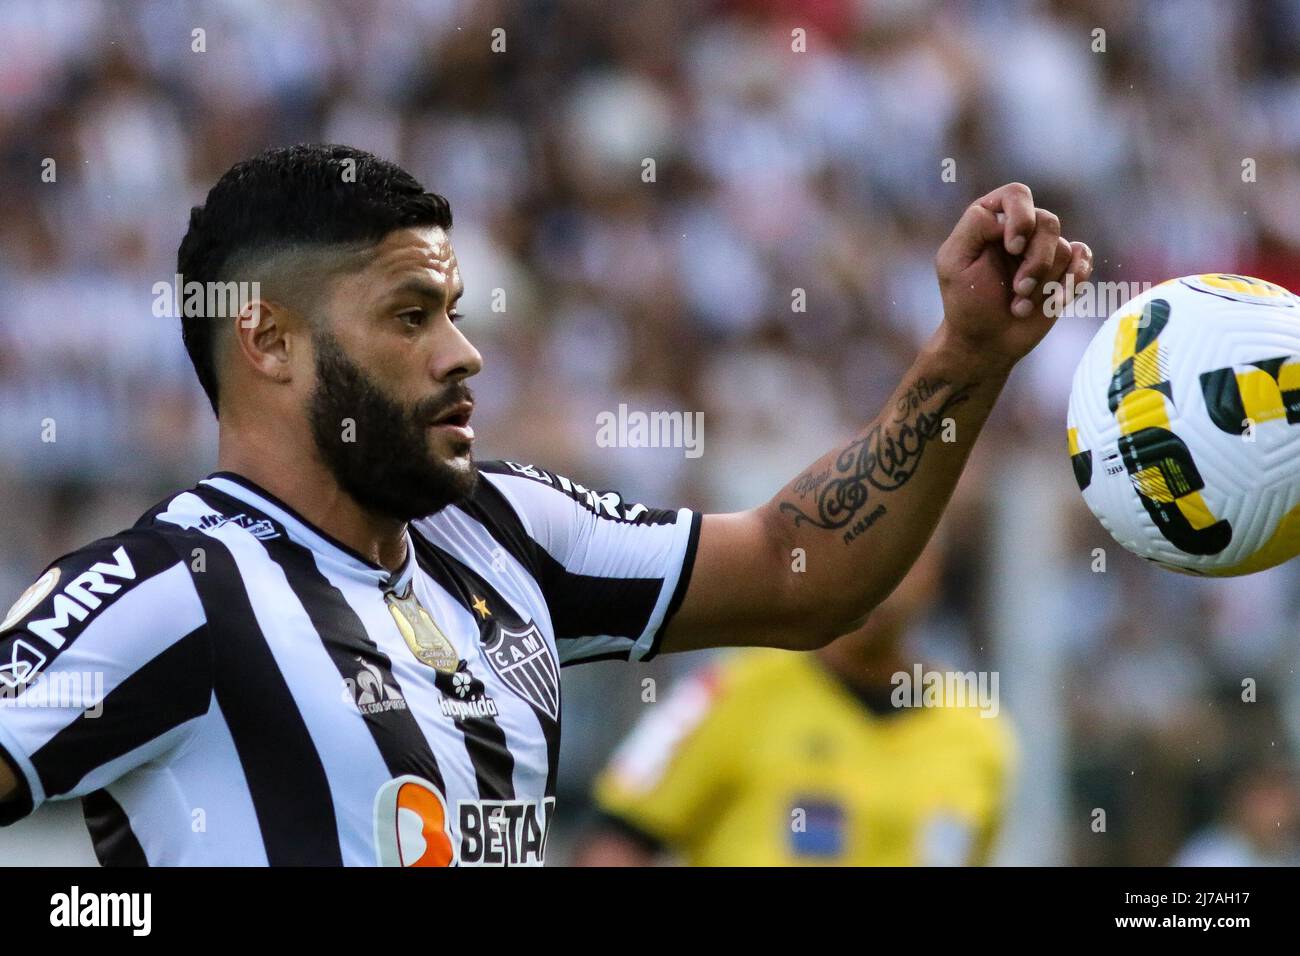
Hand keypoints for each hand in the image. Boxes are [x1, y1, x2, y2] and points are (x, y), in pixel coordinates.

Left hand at [934, 182, 1092, 374]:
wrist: (987, 342)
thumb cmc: (967, 303)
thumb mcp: (954, 262)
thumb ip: (975, 227)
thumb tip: (1007, 217)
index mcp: (991, 219)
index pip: (1017, 195)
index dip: (1021, 218)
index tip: (1011, 248)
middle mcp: (1021, 229)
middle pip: (1048, 222)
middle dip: (1035, 262)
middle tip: (1017, 290)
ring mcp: (1044, 249)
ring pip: (1065, 248)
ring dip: (1045, 283)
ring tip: (1021, 304)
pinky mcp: (1064, 270)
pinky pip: (1083, 259)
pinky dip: (1073, 281)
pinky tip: (1056, 301)